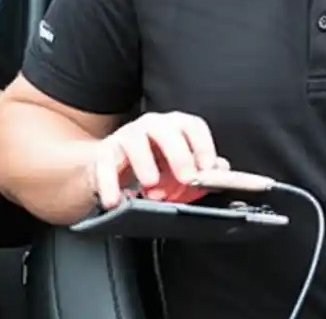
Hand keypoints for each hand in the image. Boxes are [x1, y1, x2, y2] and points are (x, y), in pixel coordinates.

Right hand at [89, 111, 229, 208]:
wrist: (115, 168)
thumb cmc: (156, 165)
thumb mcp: (181, 169)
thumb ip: (202, 169)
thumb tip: (221, 169)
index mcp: (176, 126)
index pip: (193, 126)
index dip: (203, 146)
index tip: (208, 169)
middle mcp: (152, 126)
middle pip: (166, 130)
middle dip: (179, 155)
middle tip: (186, 178)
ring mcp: (127, 136)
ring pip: (134, 141)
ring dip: (144, 163)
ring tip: (151, 185)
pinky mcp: (104, 152)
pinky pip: (105, 164)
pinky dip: (109, 184)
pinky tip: (115, 200)